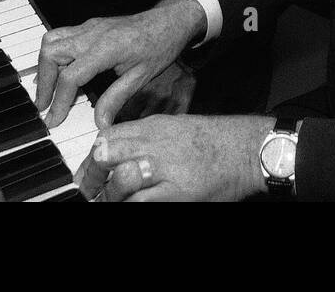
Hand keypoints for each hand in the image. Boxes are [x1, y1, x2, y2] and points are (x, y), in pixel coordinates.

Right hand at [35, 0, 205, 129]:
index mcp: (106, 48)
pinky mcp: (90, 26)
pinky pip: (62, 36)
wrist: (169, 21)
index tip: (55, 119)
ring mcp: (89, 27)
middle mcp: (93, 34)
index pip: (71, 76)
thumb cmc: (160, 44)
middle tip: (45, 106)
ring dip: (45, 66)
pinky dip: (54, 56)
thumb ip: (116, 99)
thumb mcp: (141, 77)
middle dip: (44, 82)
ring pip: (51, 40)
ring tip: (48, 90)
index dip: (60, 101)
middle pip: (51, 53)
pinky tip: (59, 72)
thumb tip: (99, 122)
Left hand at [76, 114, 272, 201]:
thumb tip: (119, 151)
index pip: (108, 136)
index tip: (87, 173)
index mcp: (153, 126)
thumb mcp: (175, 127)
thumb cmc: (214, 141)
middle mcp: (155, 143)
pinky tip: (131, 206)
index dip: (91, 158)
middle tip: (91, 190)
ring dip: (110, 195)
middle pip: (106, 153)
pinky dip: (130, 206)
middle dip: (92, 175)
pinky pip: (141, 203)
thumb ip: (146, 137)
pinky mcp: (178, 191)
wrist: (246, 149)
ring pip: (120, 180)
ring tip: (111, 202)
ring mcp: (166, 167)